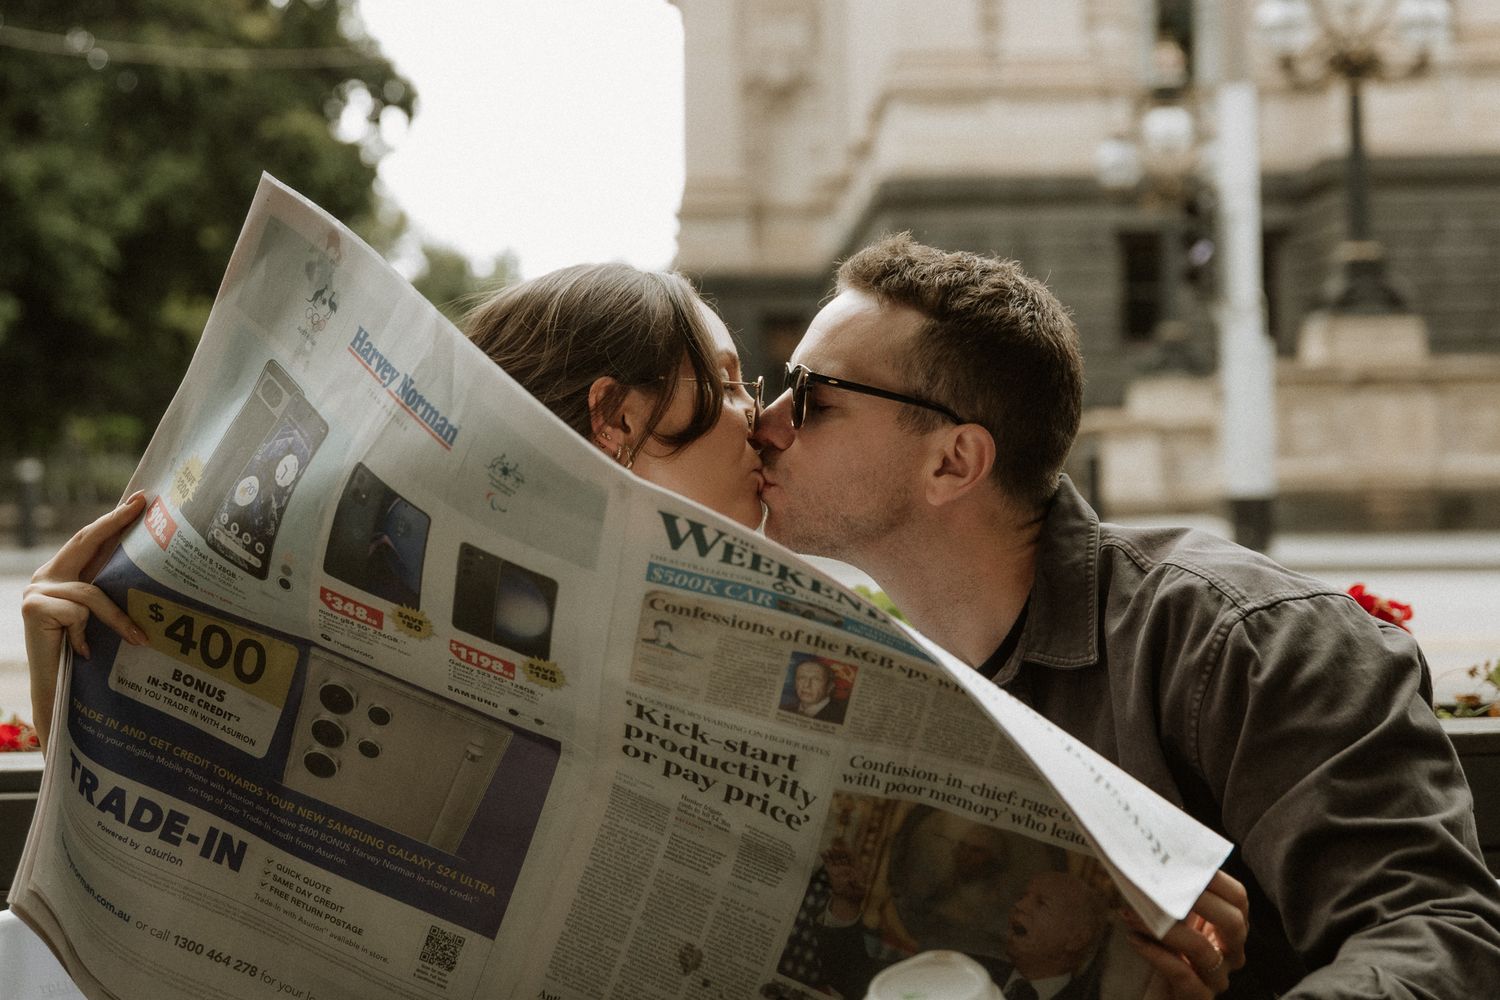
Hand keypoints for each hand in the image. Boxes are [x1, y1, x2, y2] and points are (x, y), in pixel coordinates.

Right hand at [21, 492, 150, 751]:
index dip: (113, 519)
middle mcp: (46, 576)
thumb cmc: (82, 656)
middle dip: (115, 521)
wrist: (54, 691)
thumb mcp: (99, 618)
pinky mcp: (33, 607)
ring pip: (92, 591)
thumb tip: (149, 569)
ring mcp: (37, 590)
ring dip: (118, 618)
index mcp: (62, 575)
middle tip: (142, 504)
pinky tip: (83, 651)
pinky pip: (80, 611)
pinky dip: (89, 632)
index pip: (90, 540)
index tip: (140, 499)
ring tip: (136, 639)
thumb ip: (109, 592)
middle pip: (85, 541)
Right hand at [822, 846, 870, 920]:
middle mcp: (847, 865)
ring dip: (832, 853)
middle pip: (843, 855)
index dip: (848, 852)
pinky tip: (822, 853)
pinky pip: (828, 863)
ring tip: (828, 850)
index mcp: (856, 867)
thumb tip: (853, 879)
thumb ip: (858, 884)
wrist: (847, 898)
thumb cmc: (857, 893)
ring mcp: (839, 868)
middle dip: (839, 851)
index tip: (844, 850)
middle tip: (834, 848)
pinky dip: (825, 858)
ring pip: (835, 858)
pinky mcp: (832, 872)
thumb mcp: (861, 889)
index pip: (852, 856)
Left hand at [1124, 869, 1248, 997]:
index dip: (1216, 878)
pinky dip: (1158, 955)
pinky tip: (1135, 939)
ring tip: (1133, 913)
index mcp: (1227, 928)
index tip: (1185, 861)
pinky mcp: (1198, 998)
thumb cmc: (1160, 949)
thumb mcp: (1170, 918)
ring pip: (1202, 950)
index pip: (1238, 898)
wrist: (1148, 993)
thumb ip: (1171, 894)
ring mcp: (1216, 978)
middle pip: (1233, 922)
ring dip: (1166, 928)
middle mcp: (1230, 954)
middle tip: (1166, 885)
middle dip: (1200, 899)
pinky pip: (1184, 976)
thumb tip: (1152, 855)